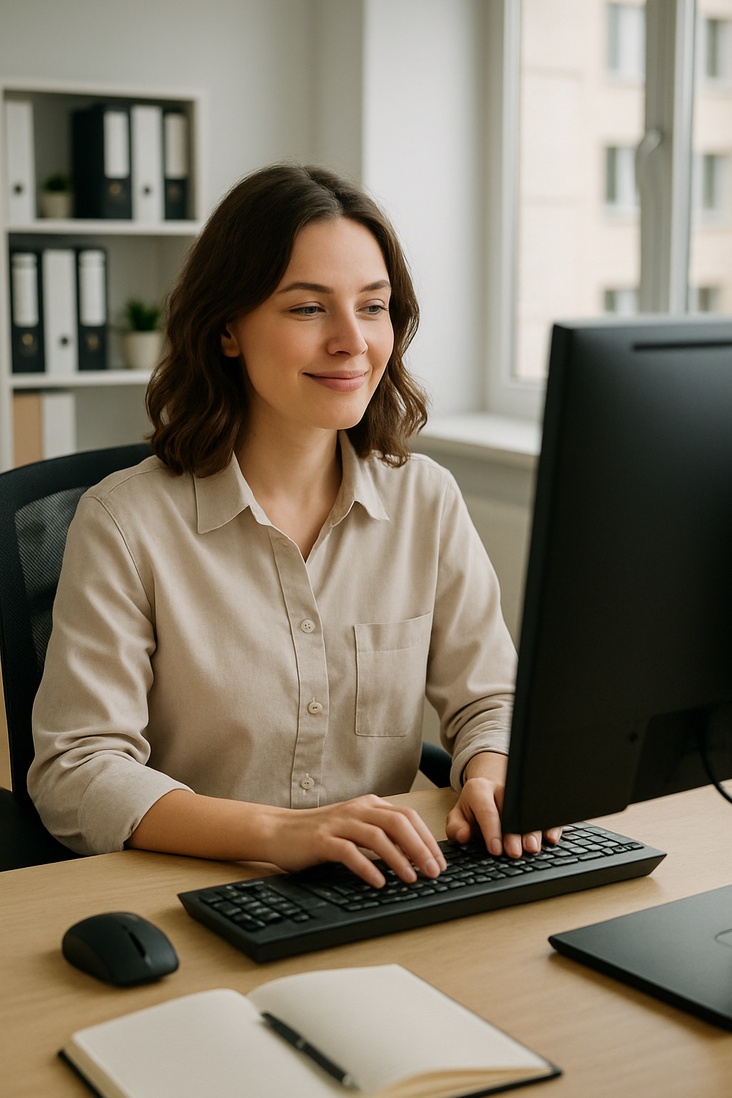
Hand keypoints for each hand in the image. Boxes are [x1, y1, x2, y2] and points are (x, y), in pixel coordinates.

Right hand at [263, 794, 447, 887]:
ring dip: (398, 859)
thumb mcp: (354, 828)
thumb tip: (415, 857)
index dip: (428, 839)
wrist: (278, 831)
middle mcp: (357, 810)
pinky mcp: (322, 840)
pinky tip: (379, 882)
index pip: (408, 817)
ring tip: (411, 878)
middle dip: (420, 848)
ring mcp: (339, 823)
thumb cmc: (319, 834)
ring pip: (378, 836)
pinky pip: (349, 852)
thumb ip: (380, 835)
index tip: (440, 861)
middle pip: (398, 823)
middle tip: (433, 872)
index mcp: (369, 805)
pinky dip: (367, 868)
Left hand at [445, 752, 561, 857]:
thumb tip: (463, 835)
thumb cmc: (473, 809)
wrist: (487, 790)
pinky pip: (544, 809)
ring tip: (532, 847)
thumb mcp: (458, 816)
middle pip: (511, 809)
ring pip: (528, 810)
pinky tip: (550, 837)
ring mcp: (520, 793)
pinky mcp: (533, 800)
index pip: (486, 810)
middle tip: (515, 852)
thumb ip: (456, 827)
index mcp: (479, 789)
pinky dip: (549, 825)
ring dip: (532, 831)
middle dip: (514, 833)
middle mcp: (501, 788)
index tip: (495, 849)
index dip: (491, 830)